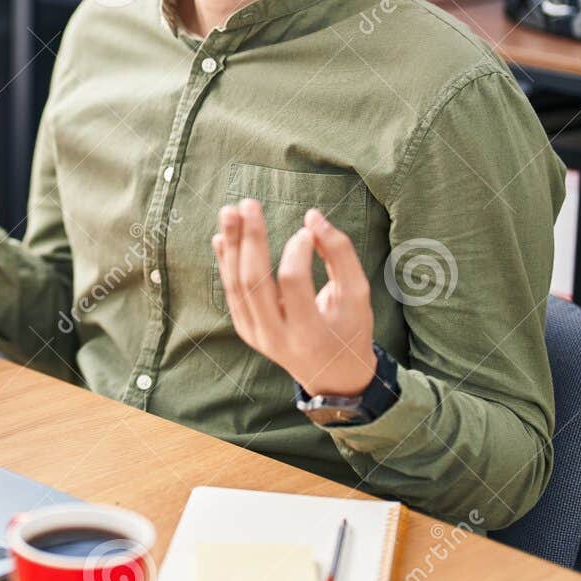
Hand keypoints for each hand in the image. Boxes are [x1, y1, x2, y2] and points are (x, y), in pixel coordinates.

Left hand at [212, 200, 375, 397]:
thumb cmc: (350, 329)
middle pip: (253, 282)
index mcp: (310, 333)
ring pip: (236, 285)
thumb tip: (312, 216)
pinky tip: (222, 237)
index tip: (306, 231)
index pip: (293, 284)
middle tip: (249, 204)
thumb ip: (340, 254)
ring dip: (231, 245)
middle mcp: (276, 337)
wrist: (332, 375)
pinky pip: (231, 292)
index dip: (297, 251)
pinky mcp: (245, 330)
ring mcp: (256, 336)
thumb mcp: (358, 295)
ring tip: (229, 211)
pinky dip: (226, 263)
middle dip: (250, 239)